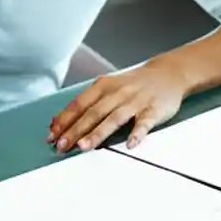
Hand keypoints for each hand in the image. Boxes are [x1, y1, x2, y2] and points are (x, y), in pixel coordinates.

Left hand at [48, 62, 187, 153]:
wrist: (168, 74)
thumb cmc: (133, 84)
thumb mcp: (108, 87)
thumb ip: (86, 104)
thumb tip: (58, 121)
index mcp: (104, 86)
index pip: (79, 104)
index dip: (64, 120)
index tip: (51, 135)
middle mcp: (118, 92)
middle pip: (93, 113)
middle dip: (75, 130)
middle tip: (62, 146)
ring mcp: (136, 101)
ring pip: (114, 118)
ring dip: (98, 132)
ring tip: (84, 146)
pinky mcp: (154, 110)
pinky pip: (144, 123)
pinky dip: (137, 133)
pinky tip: (130, 144)